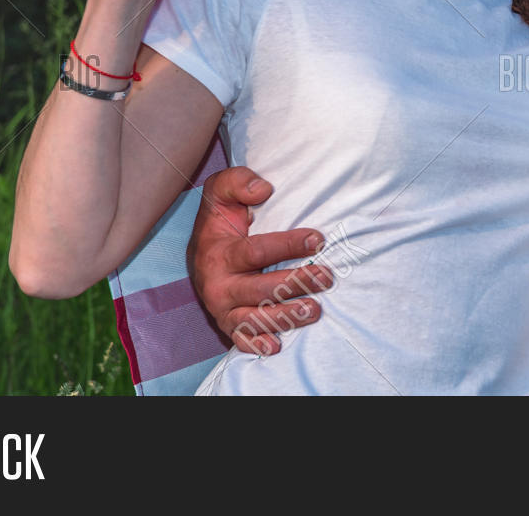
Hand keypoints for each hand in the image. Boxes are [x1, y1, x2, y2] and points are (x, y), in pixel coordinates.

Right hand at [188, 166, 333, 354]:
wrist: (202, 251)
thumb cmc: (220, 219)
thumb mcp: (221, 191)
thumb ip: (238, 182)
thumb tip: (263, 190)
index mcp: (219, 253)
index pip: (256, 251)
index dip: (288, 245)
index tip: (318, 238)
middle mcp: (218, 285)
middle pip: (259, 289)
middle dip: (295, 283)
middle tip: (326, 276)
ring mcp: (223, 308)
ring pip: (254, 318)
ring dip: (285, 316)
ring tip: (315, 310)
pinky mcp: (229, 324)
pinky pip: (242, 339)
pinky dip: (257, 345)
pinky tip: (277, 346)